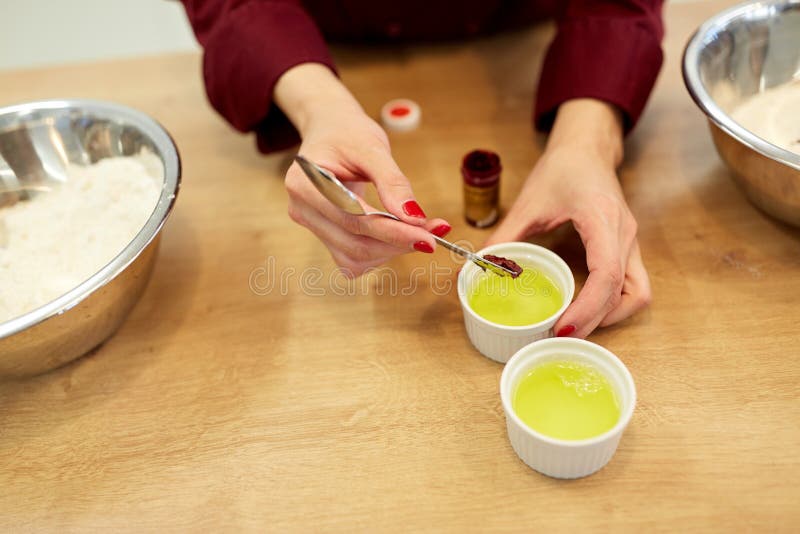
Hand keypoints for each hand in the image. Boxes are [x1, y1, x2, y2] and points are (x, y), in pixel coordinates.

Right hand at [275, 64, 450, 275]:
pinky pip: (350, 259)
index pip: (354, 218)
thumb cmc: (348, 133)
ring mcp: (310, 224)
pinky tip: (393, 235)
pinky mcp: (322, 233)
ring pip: (354, 257)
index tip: (429, 236)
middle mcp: (302, 208)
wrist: (330, 129)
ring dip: (389, 250)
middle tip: (433, 233)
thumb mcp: (372, 147)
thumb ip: (393, 182)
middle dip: (397, 242)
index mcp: (305, 182)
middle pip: (354, 243)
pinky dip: (377, 253)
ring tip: (416, 231)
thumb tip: (414, 217)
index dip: (394, 232)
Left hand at [485, 99, 650, 337]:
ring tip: (576, 327)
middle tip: (560, 336)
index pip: (606, 273)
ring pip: (638, 293)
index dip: (587, 307)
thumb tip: (475, 267)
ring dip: (612, 316)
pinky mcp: (627, 247)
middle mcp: (624, 234)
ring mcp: (631, 241)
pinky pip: (634, 286)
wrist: (587, 148)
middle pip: (626, 291)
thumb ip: (503, 237)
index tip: (561, 327)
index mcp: (602, 219)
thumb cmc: (563, 168)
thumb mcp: (528, 202)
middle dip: (596, 320)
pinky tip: (588, 311)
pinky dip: (615, 305)